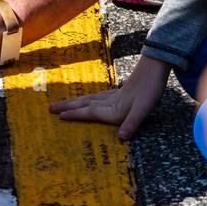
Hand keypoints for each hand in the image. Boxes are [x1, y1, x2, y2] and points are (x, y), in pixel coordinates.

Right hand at [48, 55, 169, 139]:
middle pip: (84, 104)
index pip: (90, 112)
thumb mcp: (144, 108)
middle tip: (50, 108)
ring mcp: (114, 96)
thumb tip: (122, 138)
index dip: (75, 115)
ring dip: (75, 102)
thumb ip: (132, 123)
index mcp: (113, 109)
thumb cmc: (151, 89)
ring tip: (63, 103)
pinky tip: (91, 98)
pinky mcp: (119, 92)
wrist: (155, 68)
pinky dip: (89, 98)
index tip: (59, 116)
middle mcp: (110, 102)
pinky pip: (98, 96)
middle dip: (67, 107)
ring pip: (89, 99)